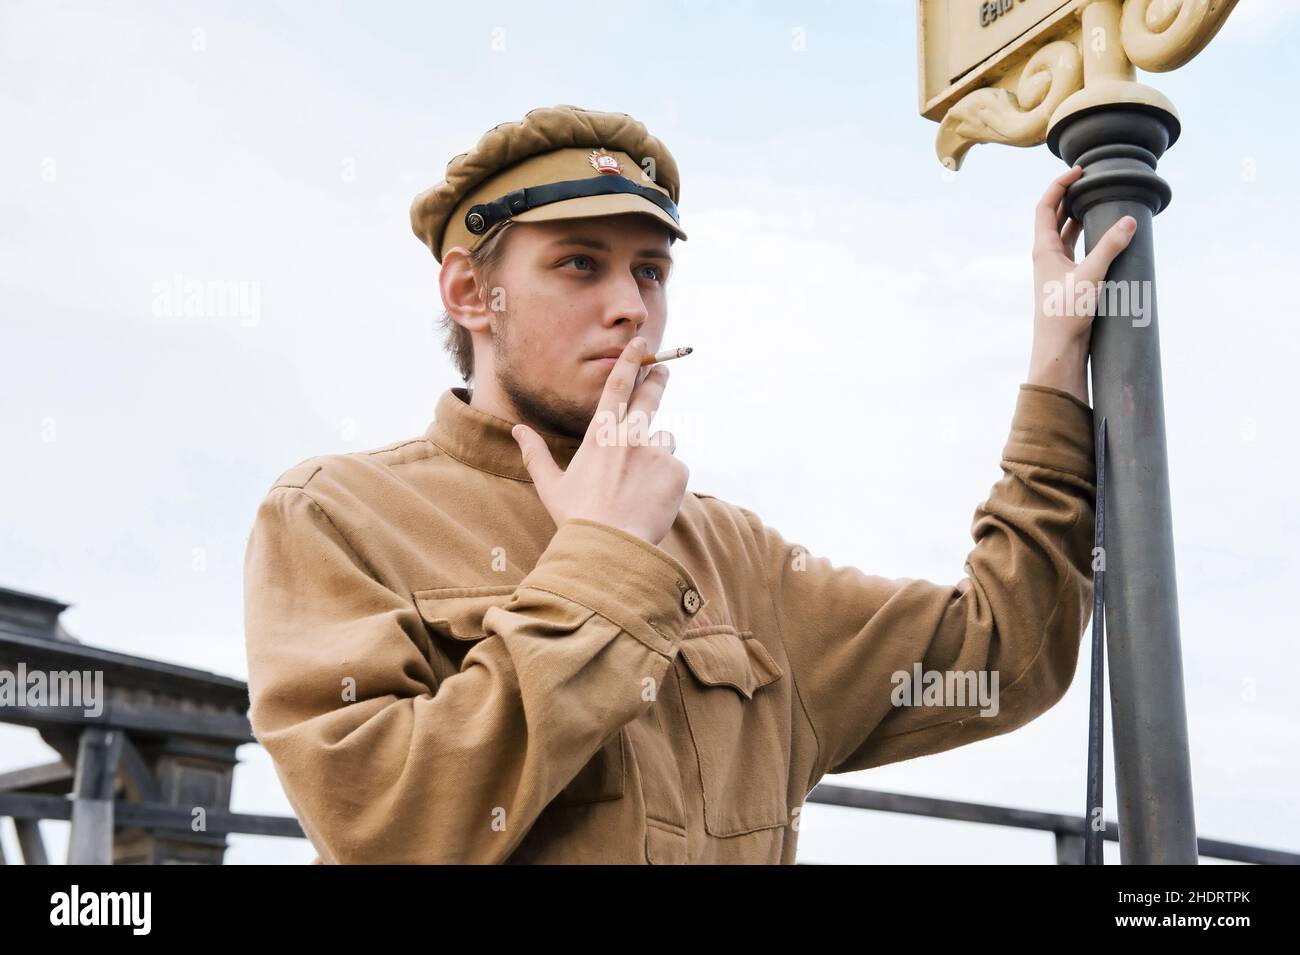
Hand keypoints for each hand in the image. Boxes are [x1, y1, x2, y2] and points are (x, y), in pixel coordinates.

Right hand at [510, 337, 687, 545]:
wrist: (610, 548)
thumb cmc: (578, 519)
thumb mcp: (551, 486)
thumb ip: (535, 453)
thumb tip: (517, 431)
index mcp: (600, 436)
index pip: (617, 387)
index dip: (629, 362)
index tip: (640, 344)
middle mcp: (629, 436)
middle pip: (649, 398)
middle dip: (657, 380)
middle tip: (663, 371)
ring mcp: (655, 452)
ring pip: (663, 442)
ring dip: (655, 454)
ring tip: (640, 485)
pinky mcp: (676, 471)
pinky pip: (675, 468)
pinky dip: (667, 480)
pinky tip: (652, 500)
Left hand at [1027, 164, 1136, 402]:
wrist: (1059, 348)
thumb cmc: (1066, 314)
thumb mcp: (1091, 276)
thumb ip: (1110, 246)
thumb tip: (1129, 220)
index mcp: (1043, 249)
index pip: (1045, 206)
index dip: (1059, 184)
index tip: (1079, 170)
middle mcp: (1046, 256)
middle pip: (1054, 216)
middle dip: (1070, 195)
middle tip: (1091, 179)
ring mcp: (1056, 268)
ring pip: (1066, 232)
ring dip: (1078, 214)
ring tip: (1098, 198)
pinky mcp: (1068, 280)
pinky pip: (1076, 248)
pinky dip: (1087, 235)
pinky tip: (1102, 232)